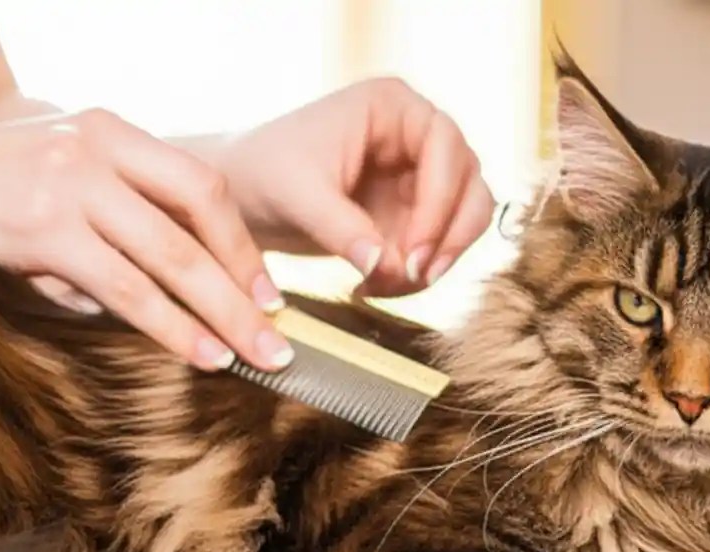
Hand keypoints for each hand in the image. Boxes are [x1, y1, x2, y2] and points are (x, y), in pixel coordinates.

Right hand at [0, 110, 293, 371]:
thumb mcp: (50, 193)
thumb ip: (112, 226)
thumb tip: (178, 295)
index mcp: (106, 130)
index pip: (199, 184)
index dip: (240, 243)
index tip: (267, 292)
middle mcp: (94, 146)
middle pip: (197, 221)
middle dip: (245, 286)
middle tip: (280, 337)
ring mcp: (66, 182)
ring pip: (169, 258)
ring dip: (221, 315)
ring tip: (257, 358)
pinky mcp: (38, 228)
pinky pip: (124, 289)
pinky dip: (170, 328)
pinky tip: (199, 355)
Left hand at [215, 78, 495, 296]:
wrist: (239, 198)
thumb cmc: (262, 175)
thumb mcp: (297, 197)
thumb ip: (341, 228)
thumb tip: (386, 265)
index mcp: (393, 107)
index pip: (446, 148)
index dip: (440, 201)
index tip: (415, 251)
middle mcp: (416, 136)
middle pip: (469, 183)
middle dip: (449, 236)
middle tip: (416, 276)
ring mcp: (419, 176)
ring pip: (464, 218)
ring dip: (439, 259)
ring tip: (390, 286)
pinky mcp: (412, 214)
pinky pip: (437, 247)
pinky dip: (417, 274)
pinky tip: (374, 287)